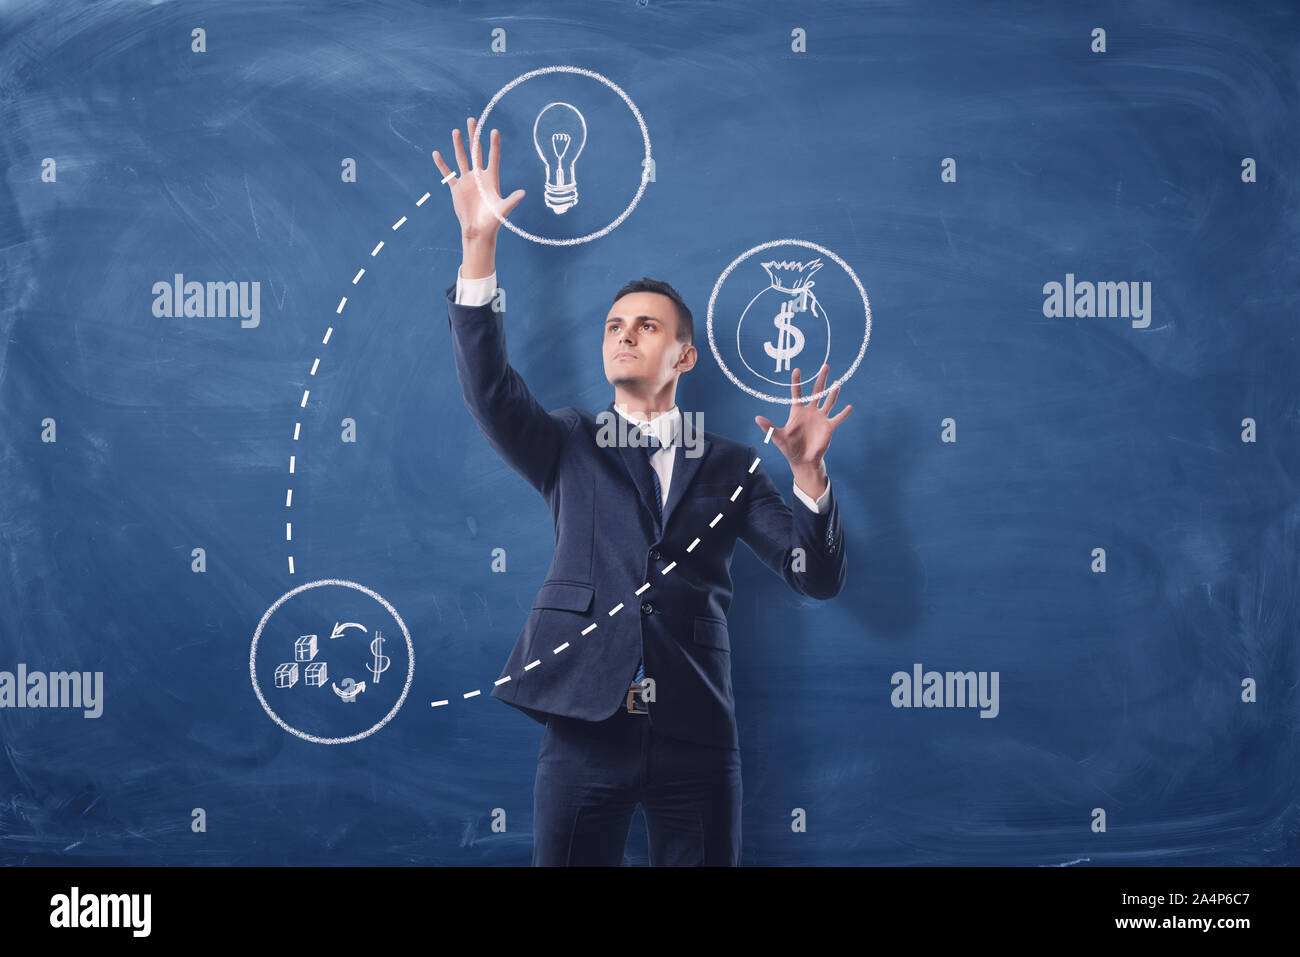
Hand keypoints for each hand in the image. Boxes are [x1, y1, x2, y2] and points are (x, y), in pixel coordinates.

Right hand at [432, 117, 525, 240]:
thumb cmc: (493, 221)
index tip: (494, 131)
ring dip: (458, 145)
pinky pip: (448, 173)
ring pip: (462, 158)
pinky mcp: (456, 187)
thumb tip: (524, 193)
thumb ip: (512, 200)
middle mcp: (479, 176)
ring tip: (456, 130)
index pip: (493, 157)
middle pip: (476, 151)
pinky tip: (436, 154)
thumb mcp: (502, 209)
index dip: (493, 144)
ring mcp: (467, 180)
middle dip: (474, 136)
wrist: (478, 230)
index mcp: (491, 178)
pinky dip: (442, 164)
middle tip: (472, 120)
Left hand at [755, 364, 851, 493]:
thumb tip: (756, 418)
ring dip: (833, 392)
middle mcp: (810, 411)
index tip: (797, 369)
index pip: (797, 392)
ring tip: (837, 382)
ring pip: (829, 401)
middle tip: (825, 366)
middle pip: (816, 391)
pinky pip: (838, 418)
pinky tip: (849, 407)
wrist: (802, 460)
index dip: (796, 381)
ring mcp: (820, 418)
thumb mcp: (778, 437)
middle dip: (821, 379)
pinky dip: (844, 413)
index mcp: (797, 411)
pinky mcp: (829, 427)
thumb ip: (769, 427)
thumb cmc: (789, 448)